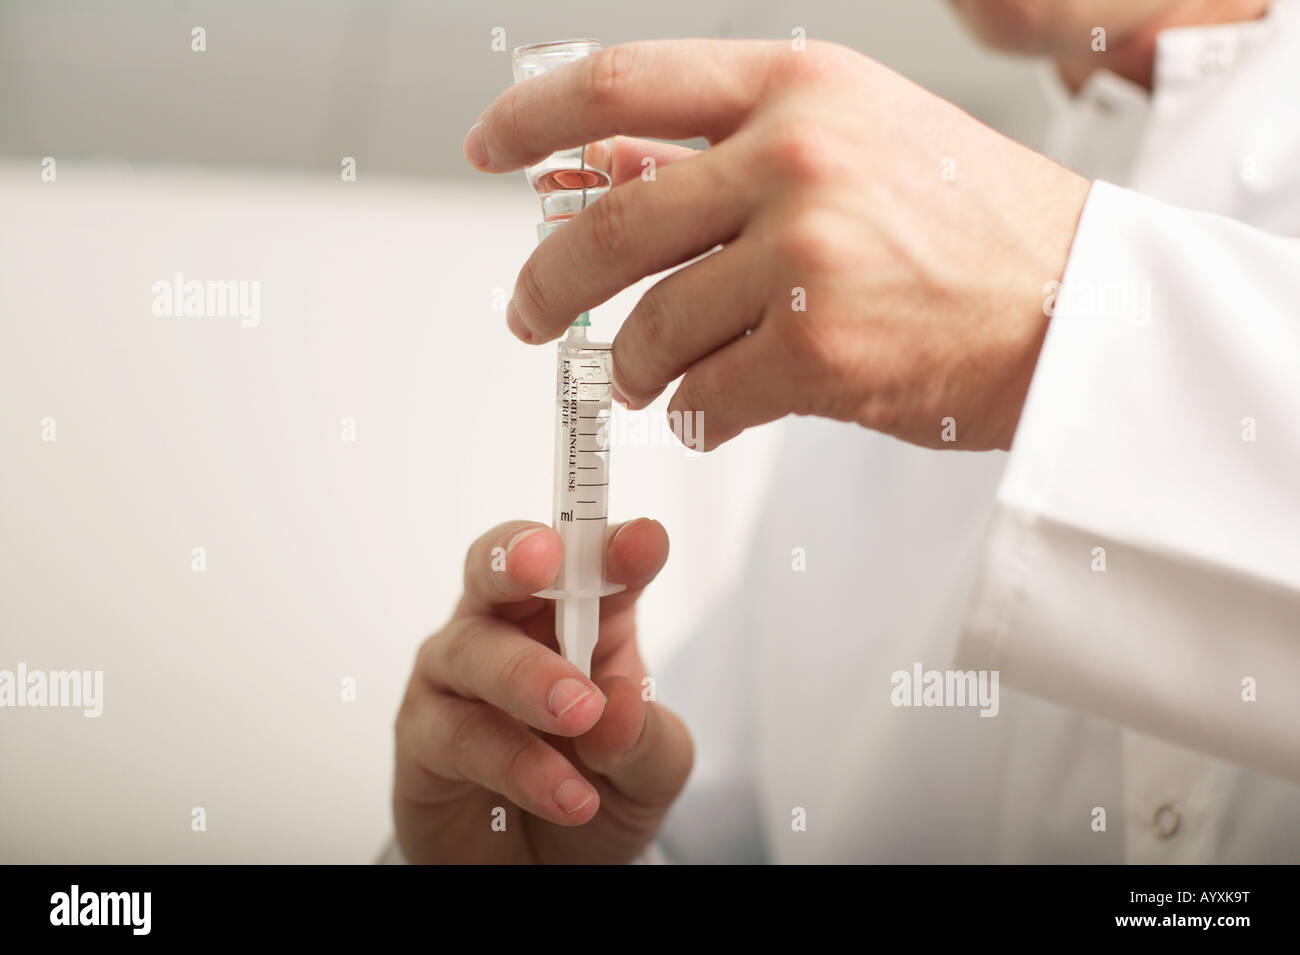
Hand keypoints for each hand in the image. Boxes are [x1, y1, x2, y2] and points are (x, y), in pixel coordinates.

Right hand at [393, 517, 690, 863]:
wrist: (538, 868)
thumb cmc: (596, 790)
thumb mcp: (650, 771)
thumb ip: (646, 738)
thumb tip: (620, 704)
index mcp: (580, 616)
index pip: (589, 561)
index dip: (611, 544)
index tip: (644, 541)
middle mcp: (509, 630)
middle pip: (496, 568)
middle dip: (520, 557)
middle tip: (547, 561)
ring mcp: (458, 678)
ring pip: (473, 650)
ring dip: (527, 675)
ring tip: (581, 712)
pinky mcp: (424, 737)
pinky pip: (460, 736)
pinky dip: (517, 764)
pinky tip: (567, 795)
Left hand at [465, 39, 1090, 450]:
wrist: (1075, 303)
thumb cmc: (965, 220)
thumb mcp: (853, 137)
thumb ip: (723, 150)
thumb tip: (598, 167)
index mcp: (798, 84)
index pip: (620, 84)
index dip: (531, 118)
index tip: (487, 150)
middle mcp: (795, 156)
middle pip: (607, 223)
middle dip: (548, 284)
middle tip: (529, 315)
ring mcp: (806, 252)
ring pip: (649, 327)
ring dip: (630, 366)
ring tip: (645, 376)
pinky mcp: (818, 348)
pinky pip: (701, 396)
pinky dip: (690, 415)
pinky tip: (711, 410)